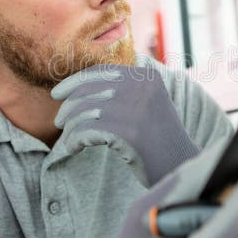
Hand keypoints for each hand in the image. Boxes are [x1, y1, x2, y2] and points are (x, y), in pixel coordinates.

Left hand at [51, 65, 199, 185]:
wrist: (179, 165)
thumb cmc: (159, 138)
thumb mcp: (148, 104)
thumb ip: (125, 90)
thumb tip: (81, 84)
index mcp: (147, 77)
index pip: (101, 72)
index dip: (75, 81)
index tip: (58, 93)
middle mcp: (142, 88)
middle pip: (90, 90)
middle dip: (69, 106)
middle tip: (59, 122)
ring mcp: (136, 110)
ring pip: (85, 111)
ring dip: (71, 126)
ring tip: (69, 138)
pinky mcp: (129, 133)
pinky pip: (86, 131)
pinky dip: (74, 140)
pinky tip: (74, 148)